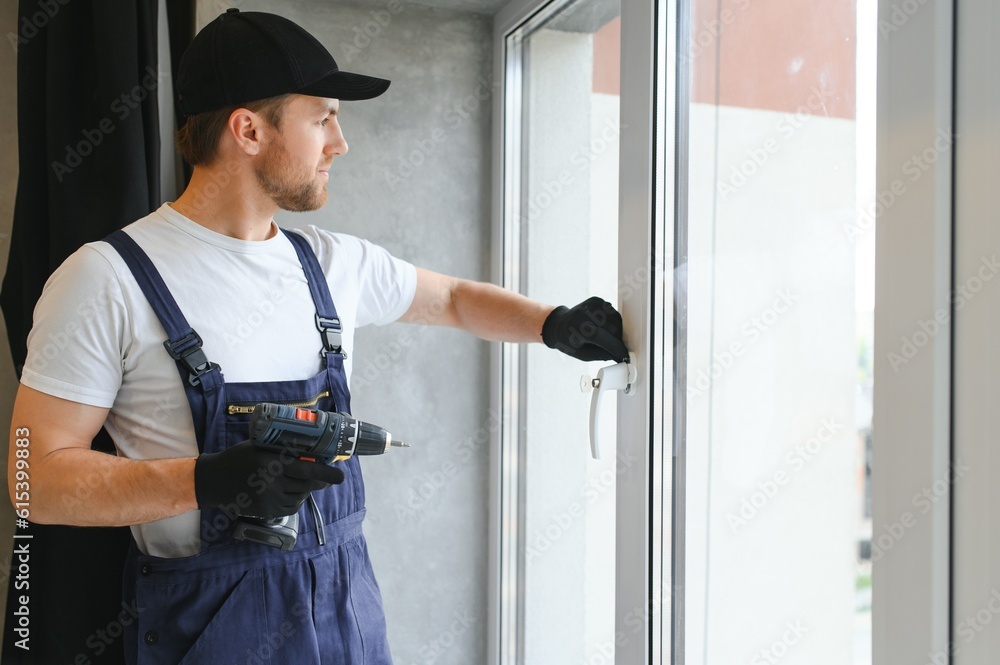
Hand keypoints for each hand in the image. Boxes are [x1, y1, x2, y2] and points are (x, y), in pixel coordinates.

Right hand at [194, 440, 344, 517]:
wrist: (214, 480)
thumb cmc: (239, 457)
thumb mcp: (260, 446)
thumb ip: (283, 450)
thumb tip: (312, 450)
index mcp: (271, 464)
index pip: (307, 471)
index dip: (327, 474)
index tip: (341, 476)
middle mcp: (271, 484)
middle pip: (307, 486)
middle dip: (320, 481)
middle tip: (329, 477)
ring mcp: (268, 501)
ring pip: (300, 497)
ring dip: (307, 489)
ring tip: (302, 481)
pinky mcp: (266, 512)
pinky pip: (291, 508)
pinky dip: (296, 500)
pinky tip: (291, 491)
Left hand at [541, 296, 628, 361]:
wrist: (558, 325)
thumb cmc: (569, 341)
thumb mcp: (583, 354)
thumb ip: (603, 355)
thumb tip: (621, 356)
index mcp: (578, 328)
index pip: (602, 337)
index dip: (616, 347)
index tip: (624, 354)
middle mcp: (584, 313)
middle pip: (613, 328)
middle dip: (619, 340)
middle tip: (618, 349)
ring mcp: (591, 304)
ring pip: (616, 320)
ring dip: (618, 331)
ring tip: (609, 339)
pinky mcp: (596, 300)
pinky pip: (613, 313)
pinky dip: (614, 322)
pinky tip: (605, 328)